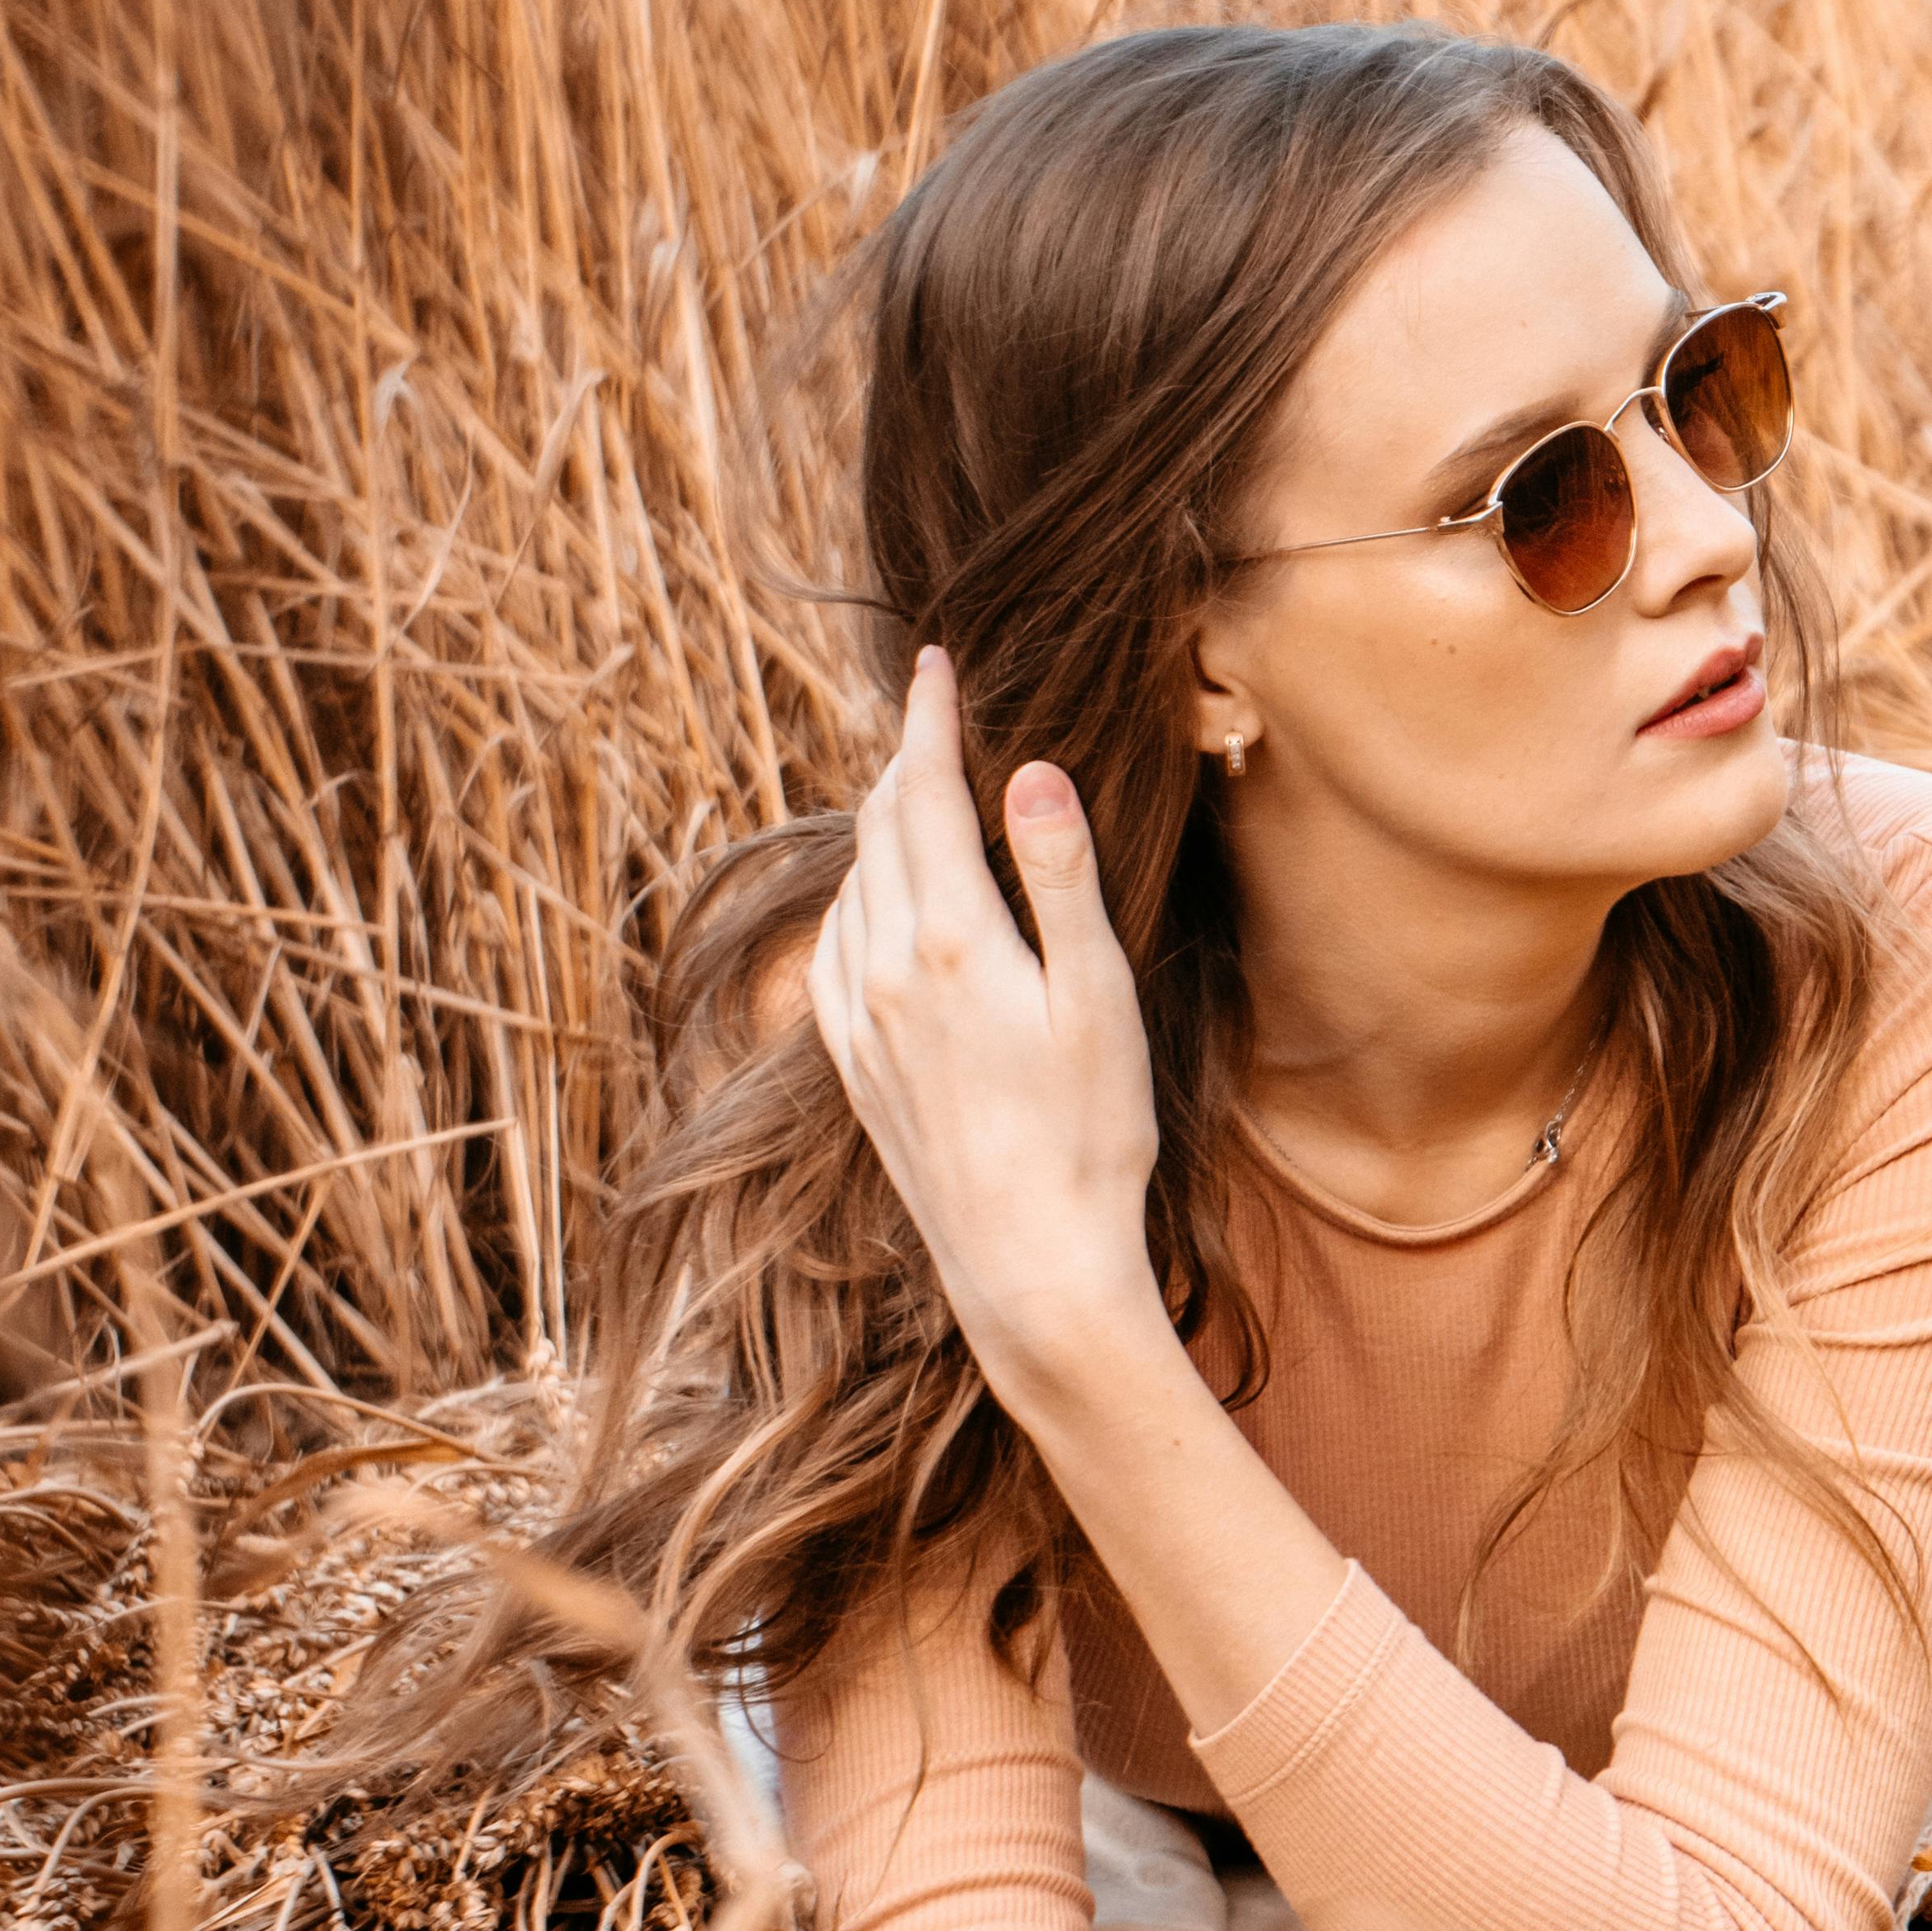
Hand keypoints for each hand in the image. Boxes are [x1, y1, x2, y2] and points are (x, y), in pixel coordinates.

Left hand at [807, 649, 1166, 1402]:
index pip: (922, 794)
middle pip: (878, 828)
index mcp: (950, 941)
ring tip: (916, 791)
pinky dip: (858, 894)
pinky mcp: (852, 1065)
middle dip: (905, 760)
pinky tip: (883, 898)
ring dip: (881, 824)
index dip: (930, 720)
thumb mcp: (1098, 998)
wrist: (1029, 1268)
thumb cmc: (1090, 1136)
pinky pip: (833, 948)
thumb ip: (1061, 879)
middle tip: (936, 714)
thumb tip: (1031, 773)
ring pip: (852, 883)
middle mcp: (883, 971)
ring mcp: (856, 1021)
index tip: (937, 662)